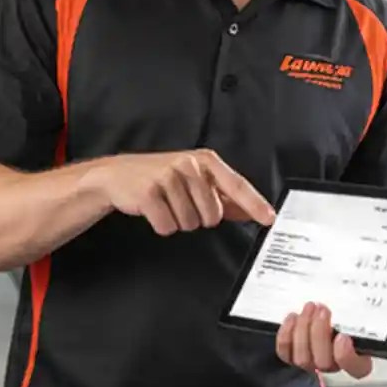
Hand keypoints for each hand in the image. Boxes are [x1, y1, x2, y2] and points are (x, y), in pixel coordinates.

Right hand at [87, 149, 275, 235]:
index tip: (269, 218)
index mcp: (204, 160)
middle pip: (213, 215)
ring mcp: (168, 177)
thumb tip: (249, 211)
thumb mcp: (194, 180)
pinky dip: (162, 225)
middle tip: (181, 204)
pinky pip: (167, 226)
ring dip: (178, 221)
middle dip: (199, 218)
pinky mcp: (149, 193)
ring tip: (166, 204)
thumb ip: (223, 196)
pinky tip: (153, 210)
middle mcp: (188, 165)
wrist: (117, 175)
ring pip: (190, 223)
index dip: (255, 204)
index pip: (236, 185)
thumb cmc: (160, 177)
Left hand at [276, 293, 386, 378]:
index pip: (358, 369)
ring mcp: (312, 355)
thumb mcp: (382, 298)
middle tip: (322, 307)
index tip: (344, 337)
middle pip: (325, 362)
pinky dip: (285, 337)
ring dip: (302, 332)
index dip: (348, 358)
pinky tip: (290, 316)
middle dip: (320, 334)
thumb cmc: (354, 300)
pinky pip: (285, 353)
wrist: (324, 296)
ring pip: (304, 359)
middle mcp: (335, 358)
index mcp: (359, 350)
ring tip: (307, 307)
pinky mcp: (292, 348)